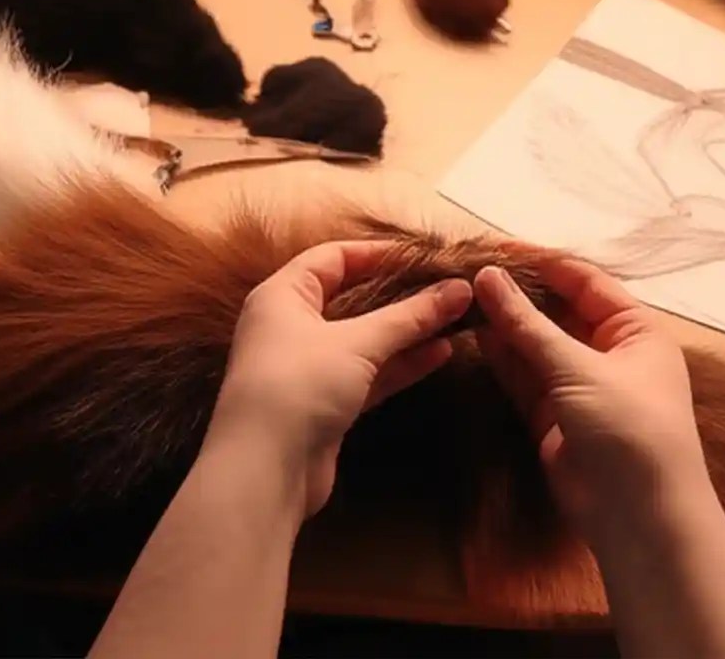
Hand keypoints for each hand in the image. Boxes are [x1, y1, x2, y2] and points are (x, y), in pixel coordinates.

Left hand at [207, 240, 473, 519]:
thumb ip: (410, 316)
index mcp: (283, 295)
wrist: (264, 470)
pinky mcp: (324, 405)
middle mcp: (290, 327)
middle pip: (352, 299)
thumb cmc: (300, 385)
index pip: (332, 258)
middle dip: (400, 296)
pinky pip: (367, 375)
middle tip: (447, 288)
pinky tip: (439, 354)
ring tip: (456, 320)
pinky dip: (399, 365)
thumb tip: (460, 288)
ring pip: (364, 341)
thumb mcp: (358, 343)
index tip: (423, 255)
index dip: (377, 253)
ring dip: (406, 333)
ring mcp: (307, 369)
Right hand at [472, 260, 705, 537]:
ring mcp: (581, 387)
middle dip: (519, 294)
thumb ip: (528, 325)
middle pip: (559, 311)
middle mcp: (609, 353)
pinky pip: (526, 379)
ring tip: (462, 297)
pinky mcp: (555, 418)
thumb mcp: (580, 369)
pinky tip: (476, 334)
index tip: (495, 246)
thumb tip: (487, 277)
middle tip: (469, 270)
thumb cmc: (629, 429)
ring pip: (537, 346)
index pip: (586, 281)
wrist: (640, 517)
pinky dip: (503, 359)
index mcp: (636, 331)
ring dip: (506, 325)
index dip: (543, 262)